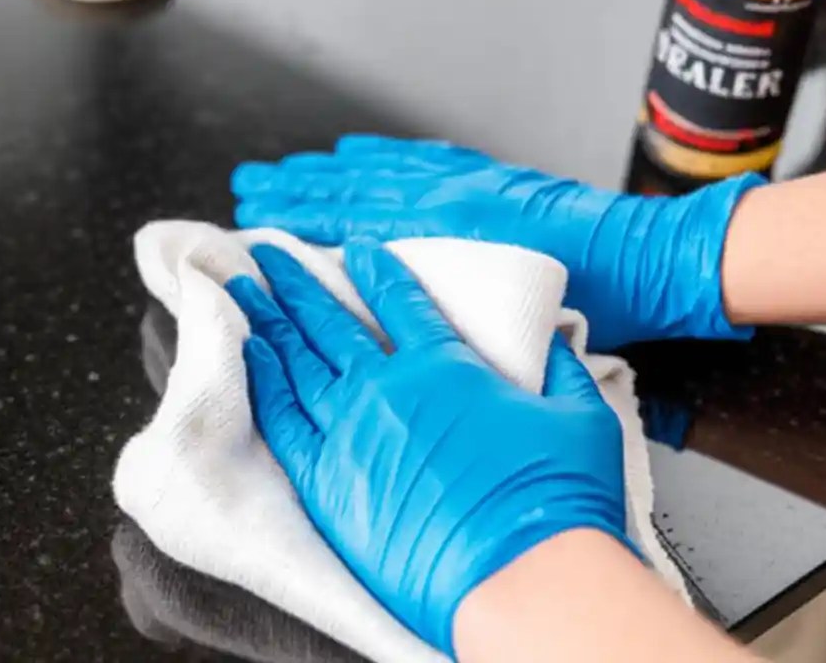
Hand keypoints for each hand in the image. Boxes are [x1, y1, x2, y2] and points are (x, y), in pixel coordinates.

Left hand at [225, 240, 635, 657]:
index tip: (355, 249)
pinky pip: (283, 421)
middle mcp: (388, 388)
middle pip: (329, 321)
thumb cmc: (557, 502)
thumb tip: (557, 344)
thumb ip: (561, 372)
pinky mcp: (327, 482)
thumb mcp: (581, 418)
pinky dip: (263, 383)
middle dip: (296, 282)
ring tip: (244, 289)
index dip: (374, 269)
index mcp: (446, 365)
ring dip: (268, 320)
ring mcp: (351, 432)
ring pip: (296, 361)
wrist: (520, 577)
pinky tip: (248, 357)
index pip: (399, 300)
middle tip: (267, 253)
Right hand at [232, 134, 763, 349]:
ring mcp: (466, 184)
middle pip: (351, 193)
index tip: (259, 227)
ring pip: (376, 173)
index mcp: (447, 240)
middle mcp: (447, 202)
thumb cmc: (590, 303)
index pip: (353, 228)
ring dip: (323, 171)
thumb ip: (450, 320)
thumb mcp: (511, 325)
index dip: (301, 227)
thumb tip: (396, 332)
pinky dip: (381, 154)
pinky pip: (418, 158)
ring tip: (281, 170)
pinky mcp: (486, 177)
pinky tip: (354, 151)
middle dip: (294, 192)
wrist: (649, 262)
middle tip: (246, 190)